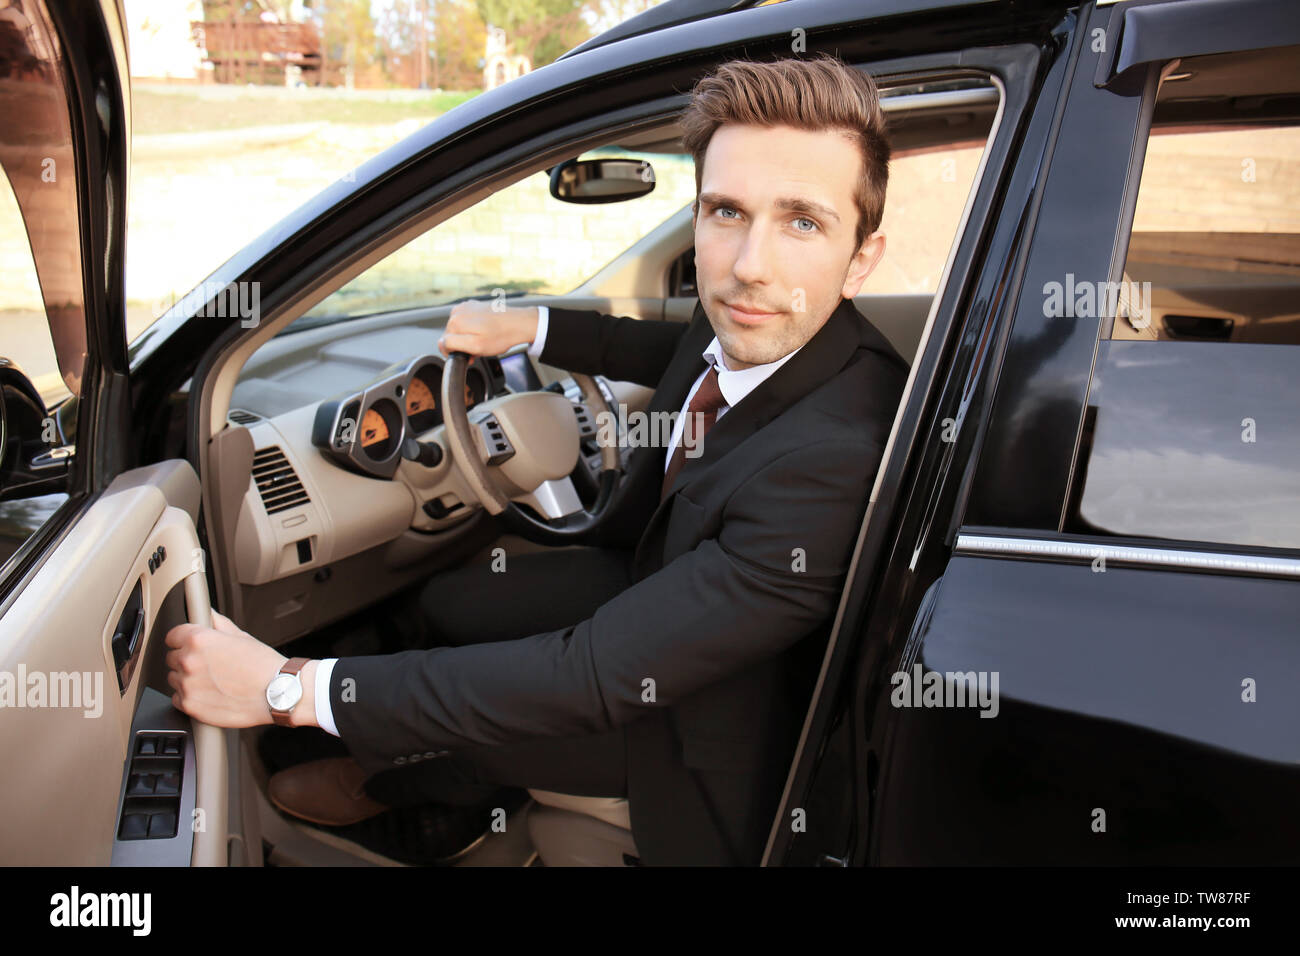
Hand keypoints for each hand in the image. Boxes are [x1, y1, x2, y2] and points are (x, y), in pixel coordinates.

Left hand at [164, 611, 298, 728]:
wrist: (277, 693)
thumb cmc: (264, 666)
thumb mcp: (242, 637)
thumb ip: (218, 623)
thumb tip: (208, 614)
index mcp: (199, 639)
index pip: (172, 635)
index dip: (183, 639)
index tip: (189, 644)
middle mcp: (189, 661)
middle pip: (171, 658)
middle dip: (187, 659)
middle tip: (209, 665)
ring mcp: (187, 685)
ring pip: (174, 679)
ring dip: (187, 679)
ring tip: (212, 680)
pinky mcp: (190, 706)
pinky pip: (178, 699)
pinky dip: (189, 697)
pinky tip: (209, 694)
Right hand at [438, 301, 537, 356]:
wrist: (519, 323)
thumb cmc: (501, 336)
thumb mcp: (475, 346)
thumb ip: (453, 344)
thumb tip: (441, 343)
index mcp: (455, 321)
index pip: (444, 343)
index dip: (455, 353)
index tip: (468, 355)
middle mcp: (458, 311)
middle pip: (452, 336)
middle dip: (462, 345)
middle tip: (478, 350)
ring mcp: (466, 307)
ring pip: (460, 330)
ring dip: (468, 338)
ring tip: (483, 341)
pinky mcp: (475, 306)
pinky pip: (468, 322)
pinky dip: (474, 330)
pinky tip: (486, 333)